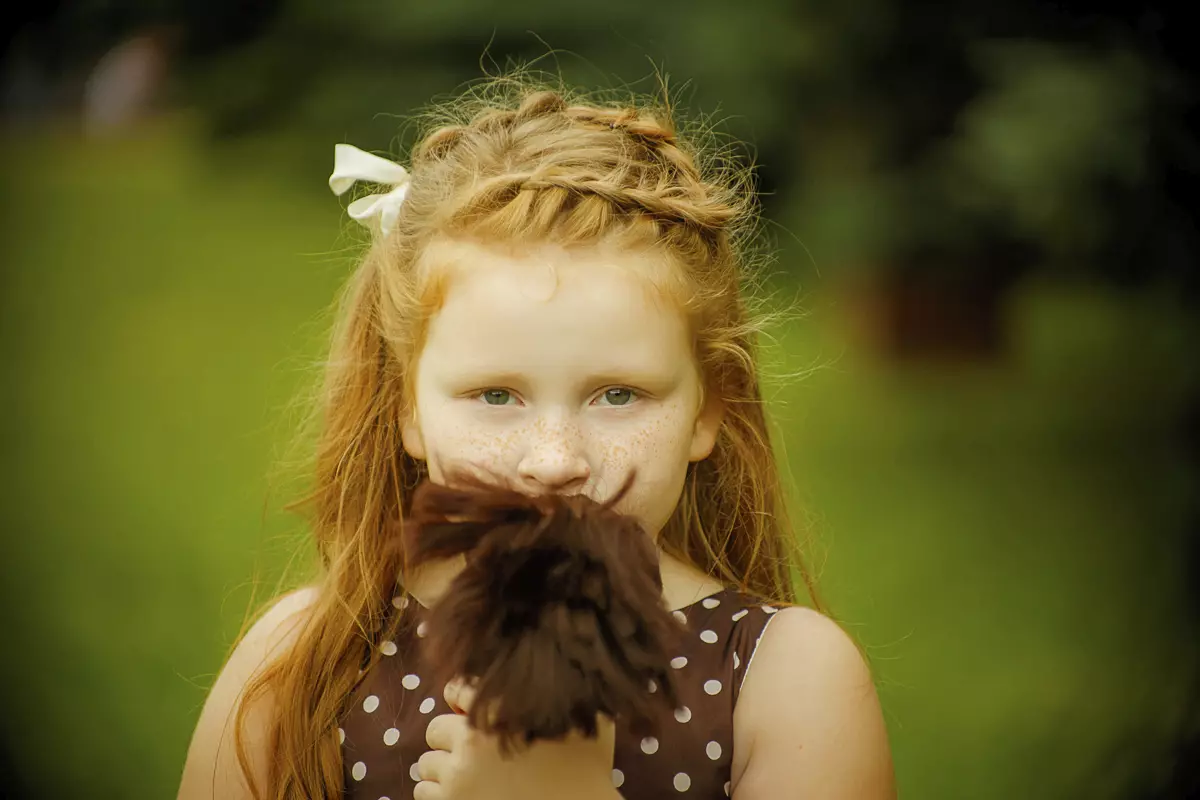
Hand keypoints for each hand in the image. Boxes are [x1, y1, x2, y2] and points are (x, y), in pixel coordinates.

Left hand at [414, 679, 616, 799]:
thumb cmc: (588, 771)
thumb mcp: (586, 715)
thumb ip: (565, 687)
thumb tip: (562, 664)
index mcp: (500, 709)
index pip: (457, 689)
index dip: (464, 701)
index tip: (473, 714)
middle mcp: (472, 738)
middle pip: (436, 729)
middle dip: (452, 739)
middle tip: (474, 752)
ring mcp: (458, 775)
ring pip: (427, 764)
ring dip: (444, 769)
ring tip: (469, 777)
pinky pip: (424, 793)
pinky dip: (438, 794)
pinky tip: (463, 795)